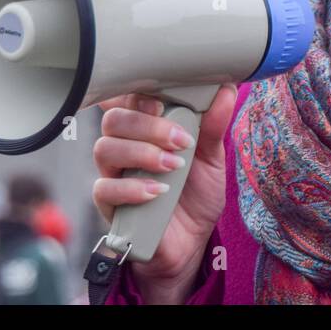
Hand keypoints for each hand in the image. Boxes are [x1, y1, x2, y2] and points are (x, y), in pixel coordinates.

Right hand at [92, 82, 237, 302]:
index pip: (126, 97)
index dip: (137, 93)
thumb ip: (213, 125)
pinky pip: (105, 188)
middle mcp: (124, 145)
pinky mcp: (109, 204)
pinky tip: (157, 191)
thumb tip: (226, 91)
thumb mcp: (212, 157)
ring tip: (173, 166)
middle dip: (148, 126)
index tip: (163, 101)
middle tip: (180, 140)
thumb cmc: (196, 192)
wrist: (192, 239)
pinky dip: (132, 188)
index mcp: (145, 127)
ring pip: (104, 149)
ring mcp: (113, 174)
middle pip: (114, 120)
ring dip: (142, 154)